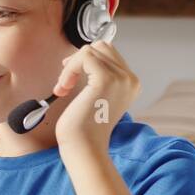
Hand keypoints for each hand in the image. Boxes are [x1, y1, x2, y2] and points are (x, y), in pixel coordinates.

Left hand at [51, 39, 140, 155]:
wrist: (84, 148)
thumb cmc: (84, 127)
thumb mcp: (96, 97)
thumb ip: (98, 77)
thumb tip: (85, 54)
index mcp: (131, 83)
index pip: (109, 54)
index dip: (85, 61)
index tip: (70, 78)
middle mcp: (130, 79)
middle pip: (102, 47)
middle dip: (78, 60)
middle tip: (66, 81)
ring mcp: (121, 78)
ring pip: (91, 50)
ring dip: (71, 67)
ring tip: (64, 88)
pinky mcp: (106, 79)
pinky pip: (84, 57)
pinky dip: (69, 69)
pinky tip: (64, 88)